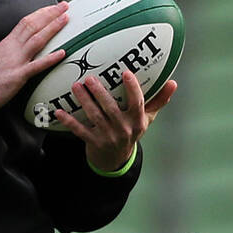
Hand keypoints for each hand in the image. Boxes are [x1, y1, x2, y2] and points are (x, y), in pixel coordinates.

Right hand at [0, 2, 69, 114]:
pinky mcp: (17, 76)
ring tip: (65, 18)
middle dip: (50, 14)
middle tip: (64, 6)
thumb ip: (4, 51)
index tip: (51, 8)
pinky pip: (36, 66)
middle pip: (33, 25)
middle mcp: (11, 48)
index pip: (25, 23)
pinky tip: (62, 52)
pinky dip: (50, 58)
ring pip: (36, 39)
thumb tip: (10, 46)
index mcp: (5, 44)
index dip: (39, 13)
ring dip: (52, 27)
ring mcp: (15, 61)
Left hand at [52, 67, 177, 171]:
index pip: (137, 103)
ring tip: (76, 86)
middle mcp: (124, 130)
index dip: (132, 88)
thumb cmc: (131, 131)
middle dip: (99, 92)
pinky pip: (80, 131)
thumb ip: (159, 100)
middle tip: (89, 77)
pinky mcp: (94, 143)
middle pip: (111, 108)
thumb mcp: (146, 119)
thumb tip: (174, 83)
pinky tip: (58, 111)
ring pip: (95, 116)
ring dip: (84, 101)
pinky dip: (68, 121)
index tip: (125, 73)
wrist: (116, 160)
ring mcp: (108, 137)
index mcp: (138, 121)